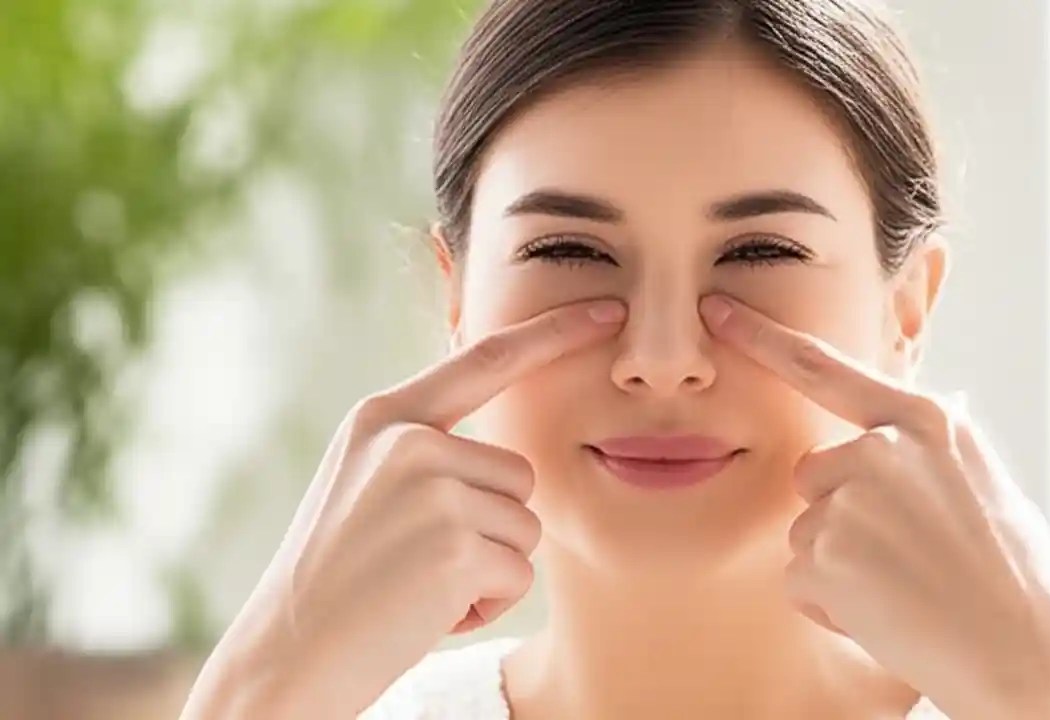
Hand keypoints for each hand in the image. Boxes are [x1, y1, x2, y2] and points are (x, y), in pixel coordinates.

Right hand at [180, 298, 626, 719]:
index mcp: (384, 416)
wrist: (286, 656)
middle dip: (491, 527)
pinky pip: (520, 572)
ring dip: (490, 567)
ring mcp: (432, 488)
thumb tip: (501, 443)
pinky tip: (429, 612)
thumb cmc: (337, 578)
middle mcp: (408, 439)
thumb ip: (424, 446)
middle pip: (519, 474)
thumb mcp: (365, 483)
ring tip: (421, 585)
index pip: (485, 358)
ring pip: (525, 525)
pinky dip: (487, 602)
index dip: (553, 332)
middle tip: (421, 561)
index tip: (608, 309)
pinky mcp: (456, 543)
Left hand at [699, 293, 1049, 719]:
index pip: (825, 368)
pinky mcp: (824, 556)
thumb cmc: (1011, 570)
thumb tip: (943, 402)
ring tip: (906, 588)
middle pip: (814, 475)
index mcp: (924, 421)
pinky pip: (800, 581)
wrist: (1026, 648)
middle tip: (907, 558)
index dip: (762, 338)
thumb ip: (934, 444)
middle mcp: (881, 449)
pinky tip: (886, 614)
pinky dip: (832, 606)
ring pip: (807, 533)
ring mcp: (850, 500)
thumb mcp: (983, 478)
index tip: (715, 310)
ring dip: (840, 567)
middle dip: (843, 516)